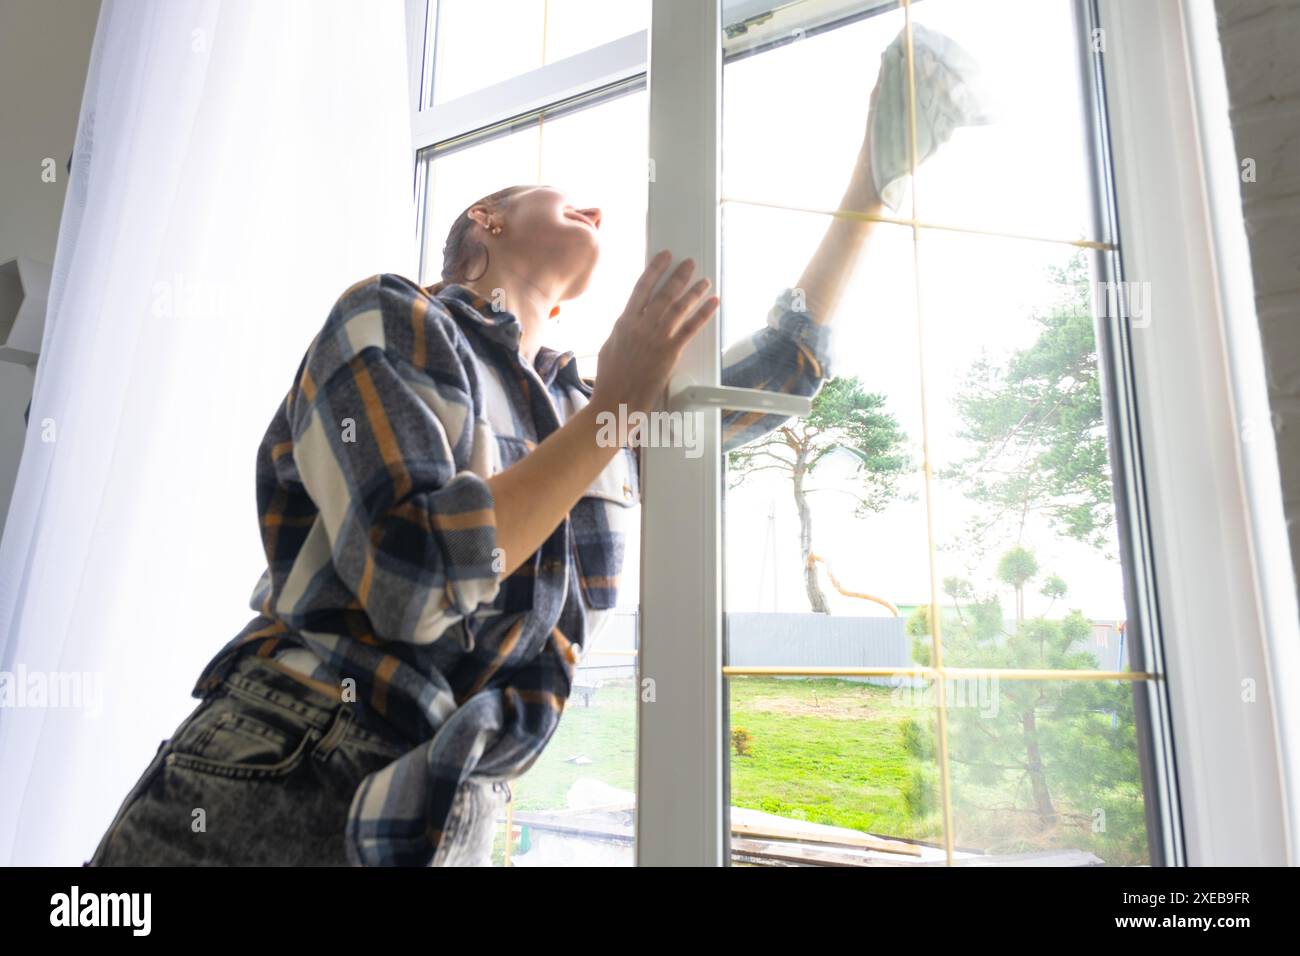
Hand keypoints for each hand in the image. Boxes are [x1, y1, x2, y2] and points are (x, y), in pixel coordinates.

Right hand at [590, 250, 718, 424]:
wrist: (615, 400)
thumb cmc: (611, 378)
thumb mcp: (610, 346)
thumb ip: (623, 330)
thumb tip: (630, 320)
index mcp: (624, 322)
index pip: (642, 288)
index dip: (655, 269)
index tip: (664, 257)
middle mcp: (641, 326)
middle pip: (664, 293)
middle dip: (679, 275)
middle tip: (690, 264)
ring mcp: (656, 338)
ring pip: (679, 307)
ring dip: (695, 291)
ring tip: (705, 281)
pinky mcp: (669, 352)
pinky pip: (690, 328)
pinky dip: (704, 314)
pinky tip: (712, 303)